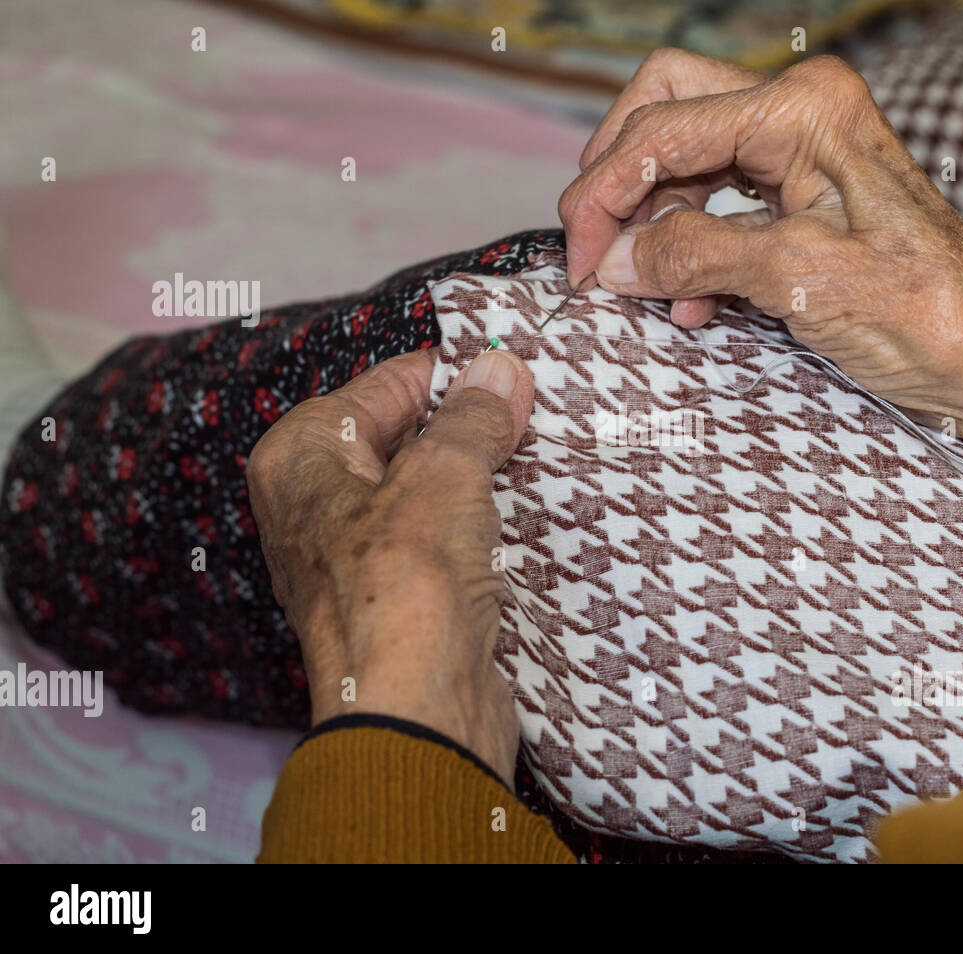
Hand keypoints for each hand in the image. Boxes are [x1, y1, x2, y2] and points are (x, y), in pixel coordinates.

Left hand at [246, 348, 533, 785]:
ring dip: (480, 475)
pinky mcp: (400, 598)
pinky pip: (442, 538)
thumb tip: (500, 371)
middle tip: (534, 405)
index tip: (510, 365)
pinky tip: (528, 511)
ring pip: (427, 491)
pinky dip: (480, 523)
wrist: (414, 711)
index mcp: (301, 459)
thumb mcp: (444, 475)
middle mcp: (316, 504)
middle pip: (403, 438)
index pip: (383, 387)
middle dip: (467, 425)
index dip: (449, 374)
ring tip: (540, 449)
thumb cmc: (405, 585)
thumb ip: (473, 417)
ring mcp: (356, 556)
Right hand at [560, 50, 962, 538]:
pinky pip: (718, 203)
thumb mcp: (802, 281)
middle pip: (666, 112)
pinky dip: (689, 246)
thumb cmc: (931, 313)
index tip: (576, 257)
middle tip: (591, 251)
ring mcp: (803, 152)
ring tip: (645, 289)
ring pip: (686, 160)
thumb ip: (697, 256)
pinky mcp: (804, 196)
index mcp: (804, 111)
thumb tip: (614, 260)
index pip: (664, 127)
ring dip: (653, 222)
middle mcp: (801, 114)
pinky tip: (690, 300)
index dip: (605, 191)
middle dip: (618, 179)